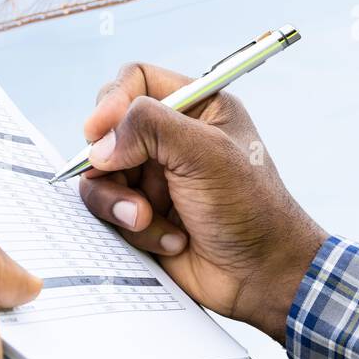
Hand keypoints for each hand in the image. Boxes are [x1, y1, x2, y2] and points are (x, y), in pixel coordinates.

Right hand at [79, 63, 325, 341]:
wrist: (261, 277)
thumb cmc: (251, 209)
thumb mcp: (206, 153)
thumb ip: (150, 128)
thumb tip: (100, 144)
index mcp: (197, 109)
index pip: (137, 81)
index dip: (112, 101)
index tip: (97, 130)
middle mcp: (171, 140)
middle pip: (108, 129)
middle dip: (110, 160)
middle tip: (120, 176)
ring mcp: (154, 179)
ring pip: (100, 175)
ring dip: (119, 201)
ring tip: (147, 219)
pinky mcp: (141, 215)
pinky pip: (109, 212)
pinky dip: (134, 228)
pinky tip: (169, 240)